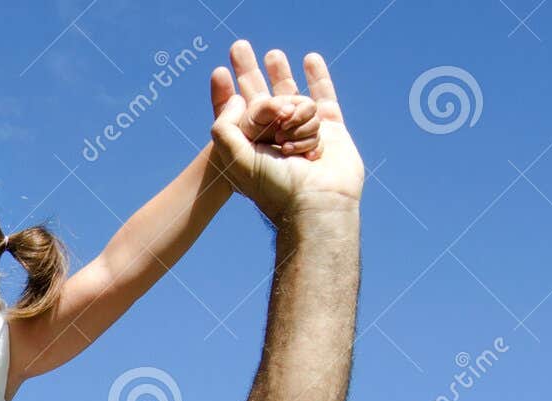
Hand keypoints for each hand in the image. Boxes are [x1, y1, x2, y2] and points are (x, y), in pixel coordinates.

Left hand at [209, 42, 363, 222]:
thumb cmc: (274, 186)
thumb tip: (236, 97)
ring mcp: (304, 131)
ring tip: (288, 133)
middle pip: (262, 96)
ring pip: (295, 100)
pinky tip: (309, 59)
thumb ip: (223, 126)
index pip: (238, 111)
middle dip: (249, 71)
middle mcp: (277, 137)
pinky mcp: (331, 129)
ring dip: (293, 111)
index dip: (226, 91)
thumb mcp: (234, 158)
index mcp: (253, 145)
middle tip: (238, 46)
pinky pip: (323, 97)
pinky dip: (317, 77)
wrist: (315, 204)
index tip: (219, 70)